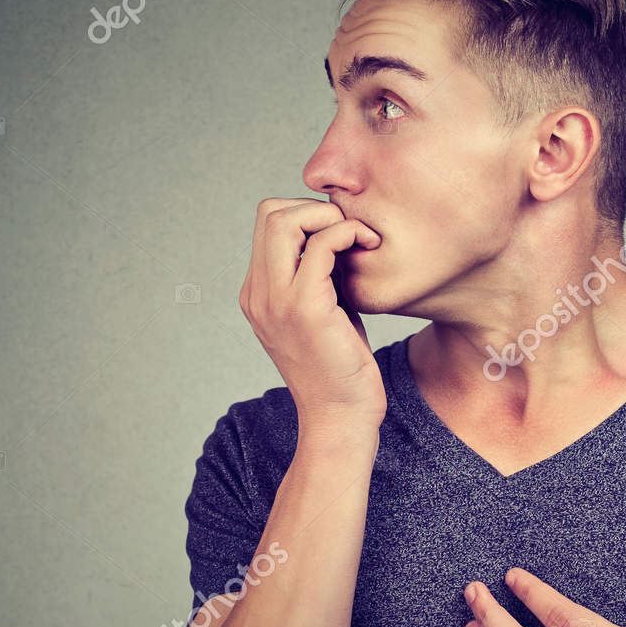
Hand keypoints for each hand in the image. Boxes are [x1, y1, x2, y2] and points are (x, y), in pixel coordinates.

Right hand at [239, 197, 385, 429]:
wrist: (340, 417)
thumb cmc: (340, 367)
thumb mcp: (322, 313)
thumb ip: (318, 276)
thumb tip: (334, 236)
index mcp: (257, 294)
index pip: (266, 224)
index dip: (303, 216)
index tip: (338, 235)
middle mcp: (258, 295)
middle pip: (269, 212)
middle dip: (313, 208)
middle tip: (349, 231)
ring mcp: (277, 301)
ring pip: (285, 220)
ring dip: (329, 217)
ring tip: (360, 237)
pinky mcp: (305, 309)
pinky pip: (321, 244)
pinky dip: (347, 233)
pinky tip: (368, 245)